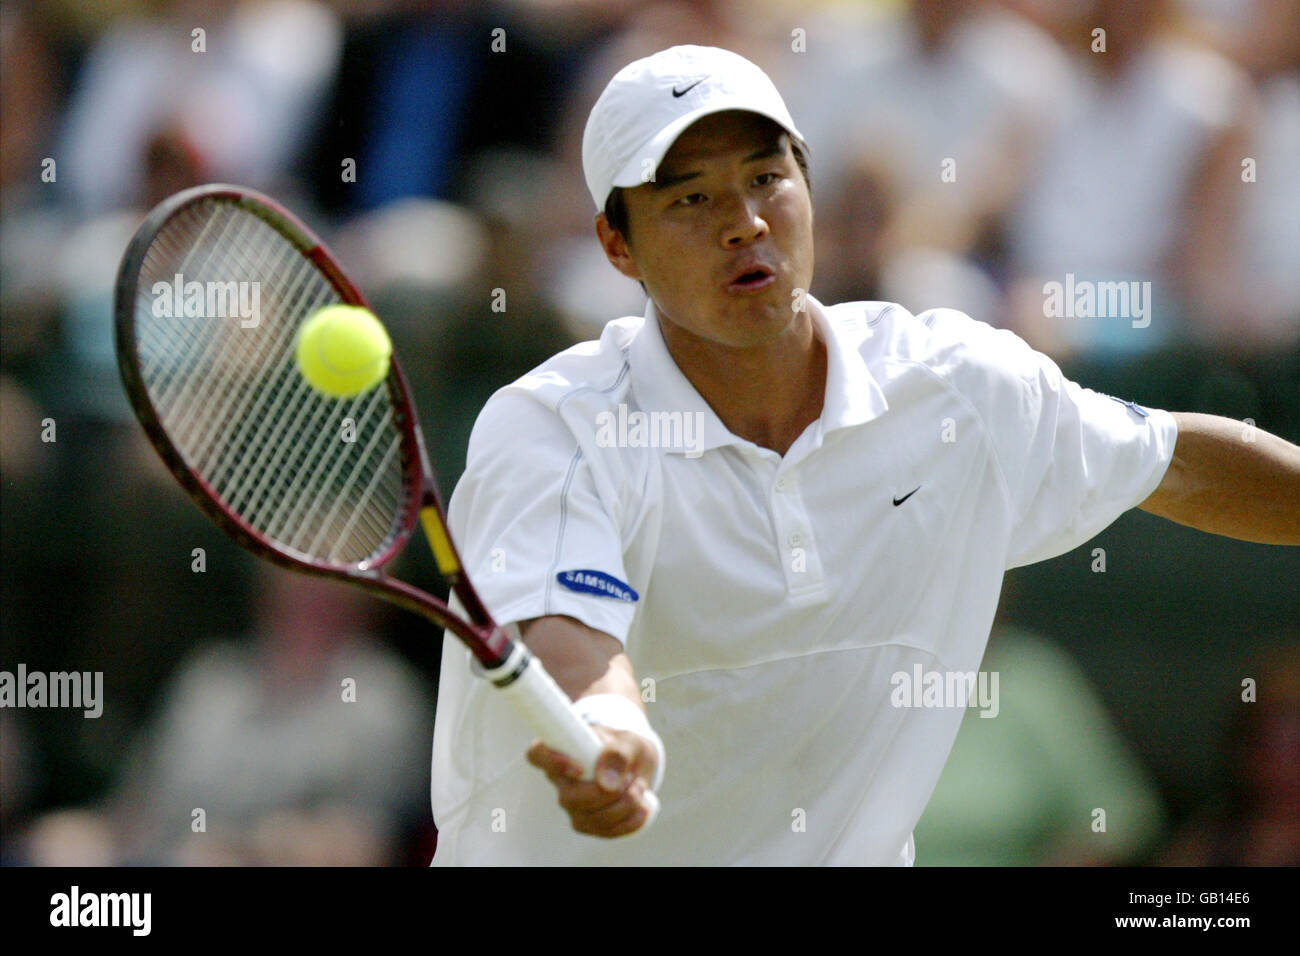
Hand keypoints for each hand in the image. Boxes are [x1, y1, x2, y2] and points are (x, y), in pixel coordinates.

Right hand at [526, 725, 658, 837]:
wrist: (636, 763)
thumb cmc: (624, 746)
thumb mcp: (627, 742)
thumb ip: (617, 754)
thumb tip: (606, 783)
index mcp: (561, 749)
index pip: (537, 754)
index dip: (552, 762)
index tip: (580, 767)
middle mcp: (561, 780)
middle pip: (570, 798)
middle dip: (607, 794)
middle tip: (630, 778)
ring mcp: (573, 805)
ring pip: (588, 819)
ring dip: (623, 806)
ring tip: (639, 786)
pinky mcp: (589, 822)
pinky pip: (604, 832)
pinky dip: (629, 822)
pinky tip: (642, 808)